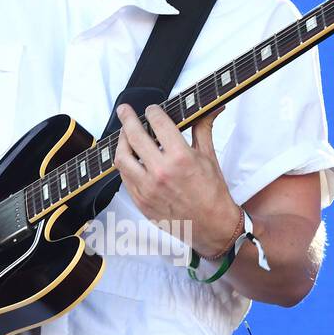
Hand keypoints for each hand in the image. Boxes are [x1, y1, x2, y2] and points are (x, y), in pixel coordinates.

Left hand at [113, 102, 240, 258]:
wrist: (212, 226)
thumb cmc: (212, 194)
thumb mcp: (209, 157)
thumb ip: (204, 128)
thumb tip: (211, 108)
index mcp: (180, 158)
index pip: (158, 123)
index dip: (153, 112)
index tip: (152, 110)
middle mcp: (161, 172)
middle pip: (134, 137)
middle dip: (127, 119)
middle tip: (125, 111)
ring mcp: (148, 189)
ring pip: (122, 158)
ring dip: (121, 142)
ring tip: (124, 135)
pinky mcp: (141, 202)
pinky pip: (124, 178)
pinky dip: (125, 165)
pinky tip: (130, 159)